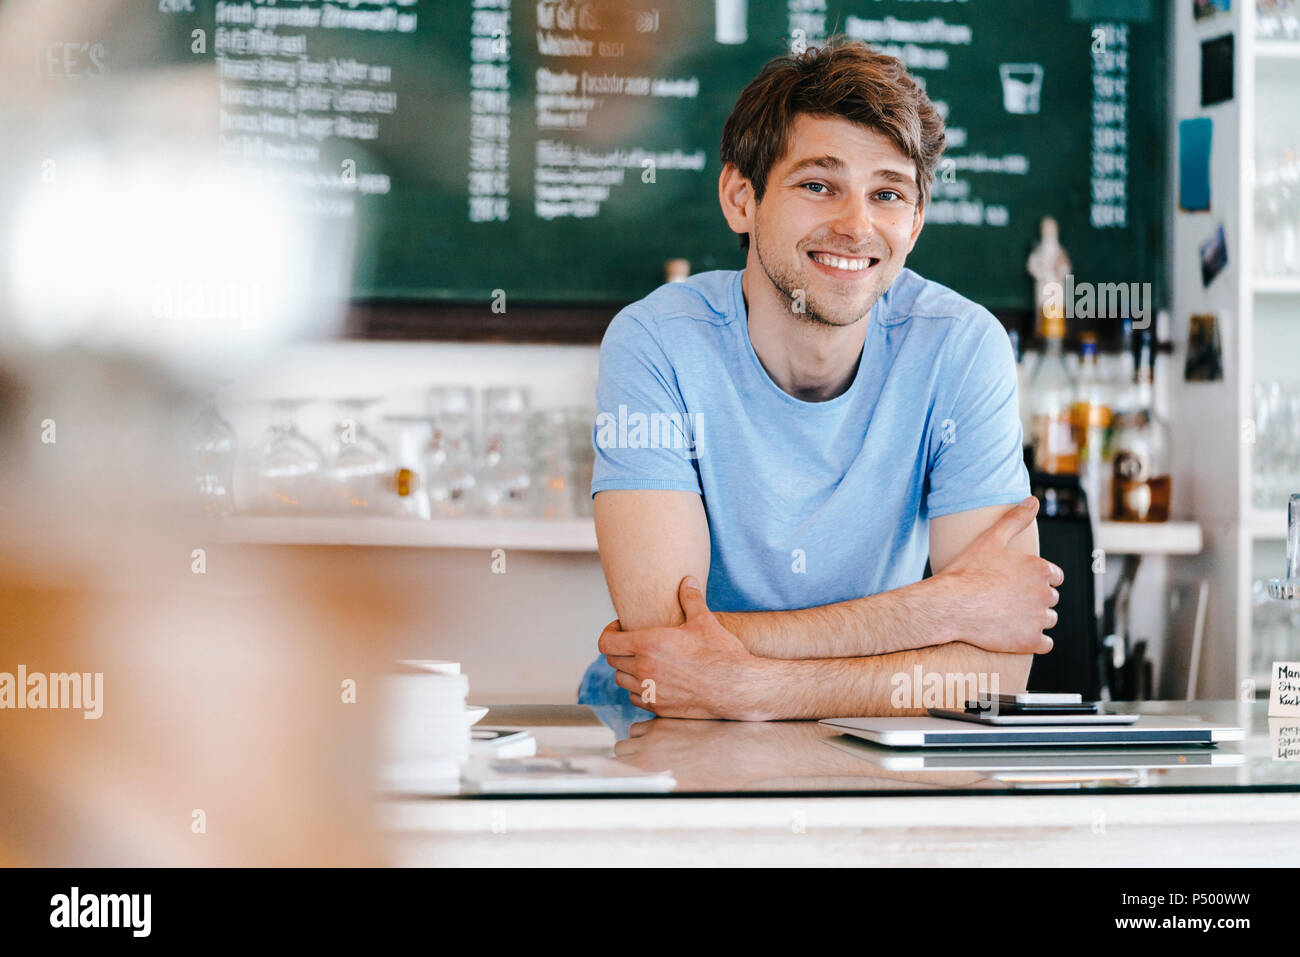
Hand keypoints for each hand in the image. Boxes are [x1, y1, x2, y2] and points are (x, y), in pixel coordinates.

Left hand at [597, 576, 772, 719]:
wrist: (736, 687)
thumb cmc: (720, 653)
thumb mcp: (704, 621)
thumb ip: (690, 599)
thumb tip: (687, 580)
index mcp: (648, 645)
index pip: (606, 643)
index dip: (609, 633)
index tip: (620, 628)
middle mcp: (644, 669)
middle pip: (612, 660)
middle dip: (620, 650)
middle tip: (635, 643)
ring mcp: (650, 691)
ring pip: (621, 680)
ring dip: (628, 670)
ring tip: (644, 661)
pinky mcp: (659, 708)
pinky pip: (635, 698)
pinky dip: (639, 689)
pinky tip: (654, 681)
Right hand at [932, 496, 1062, 654]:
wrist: (949, 605)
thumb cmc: (966, 571)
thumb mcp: (991, 539)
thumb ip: (1015, 518)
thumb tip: (1032, 500)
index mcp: (1039, 569)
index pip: (1054, 576)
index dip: (1036, 579)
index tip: (1017, 583)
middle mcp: (1044, 593)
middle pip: (1051, 598)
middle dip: (1035, 599)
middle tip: (1008, 600)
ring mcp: (1038, 619)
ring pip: (1048, 620)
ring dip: (1034, 619)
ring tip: (1008, 616)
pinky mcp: (1030, 641)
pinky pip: (1045, 643)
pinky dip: (1035, 641)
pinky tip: (1015, 634)